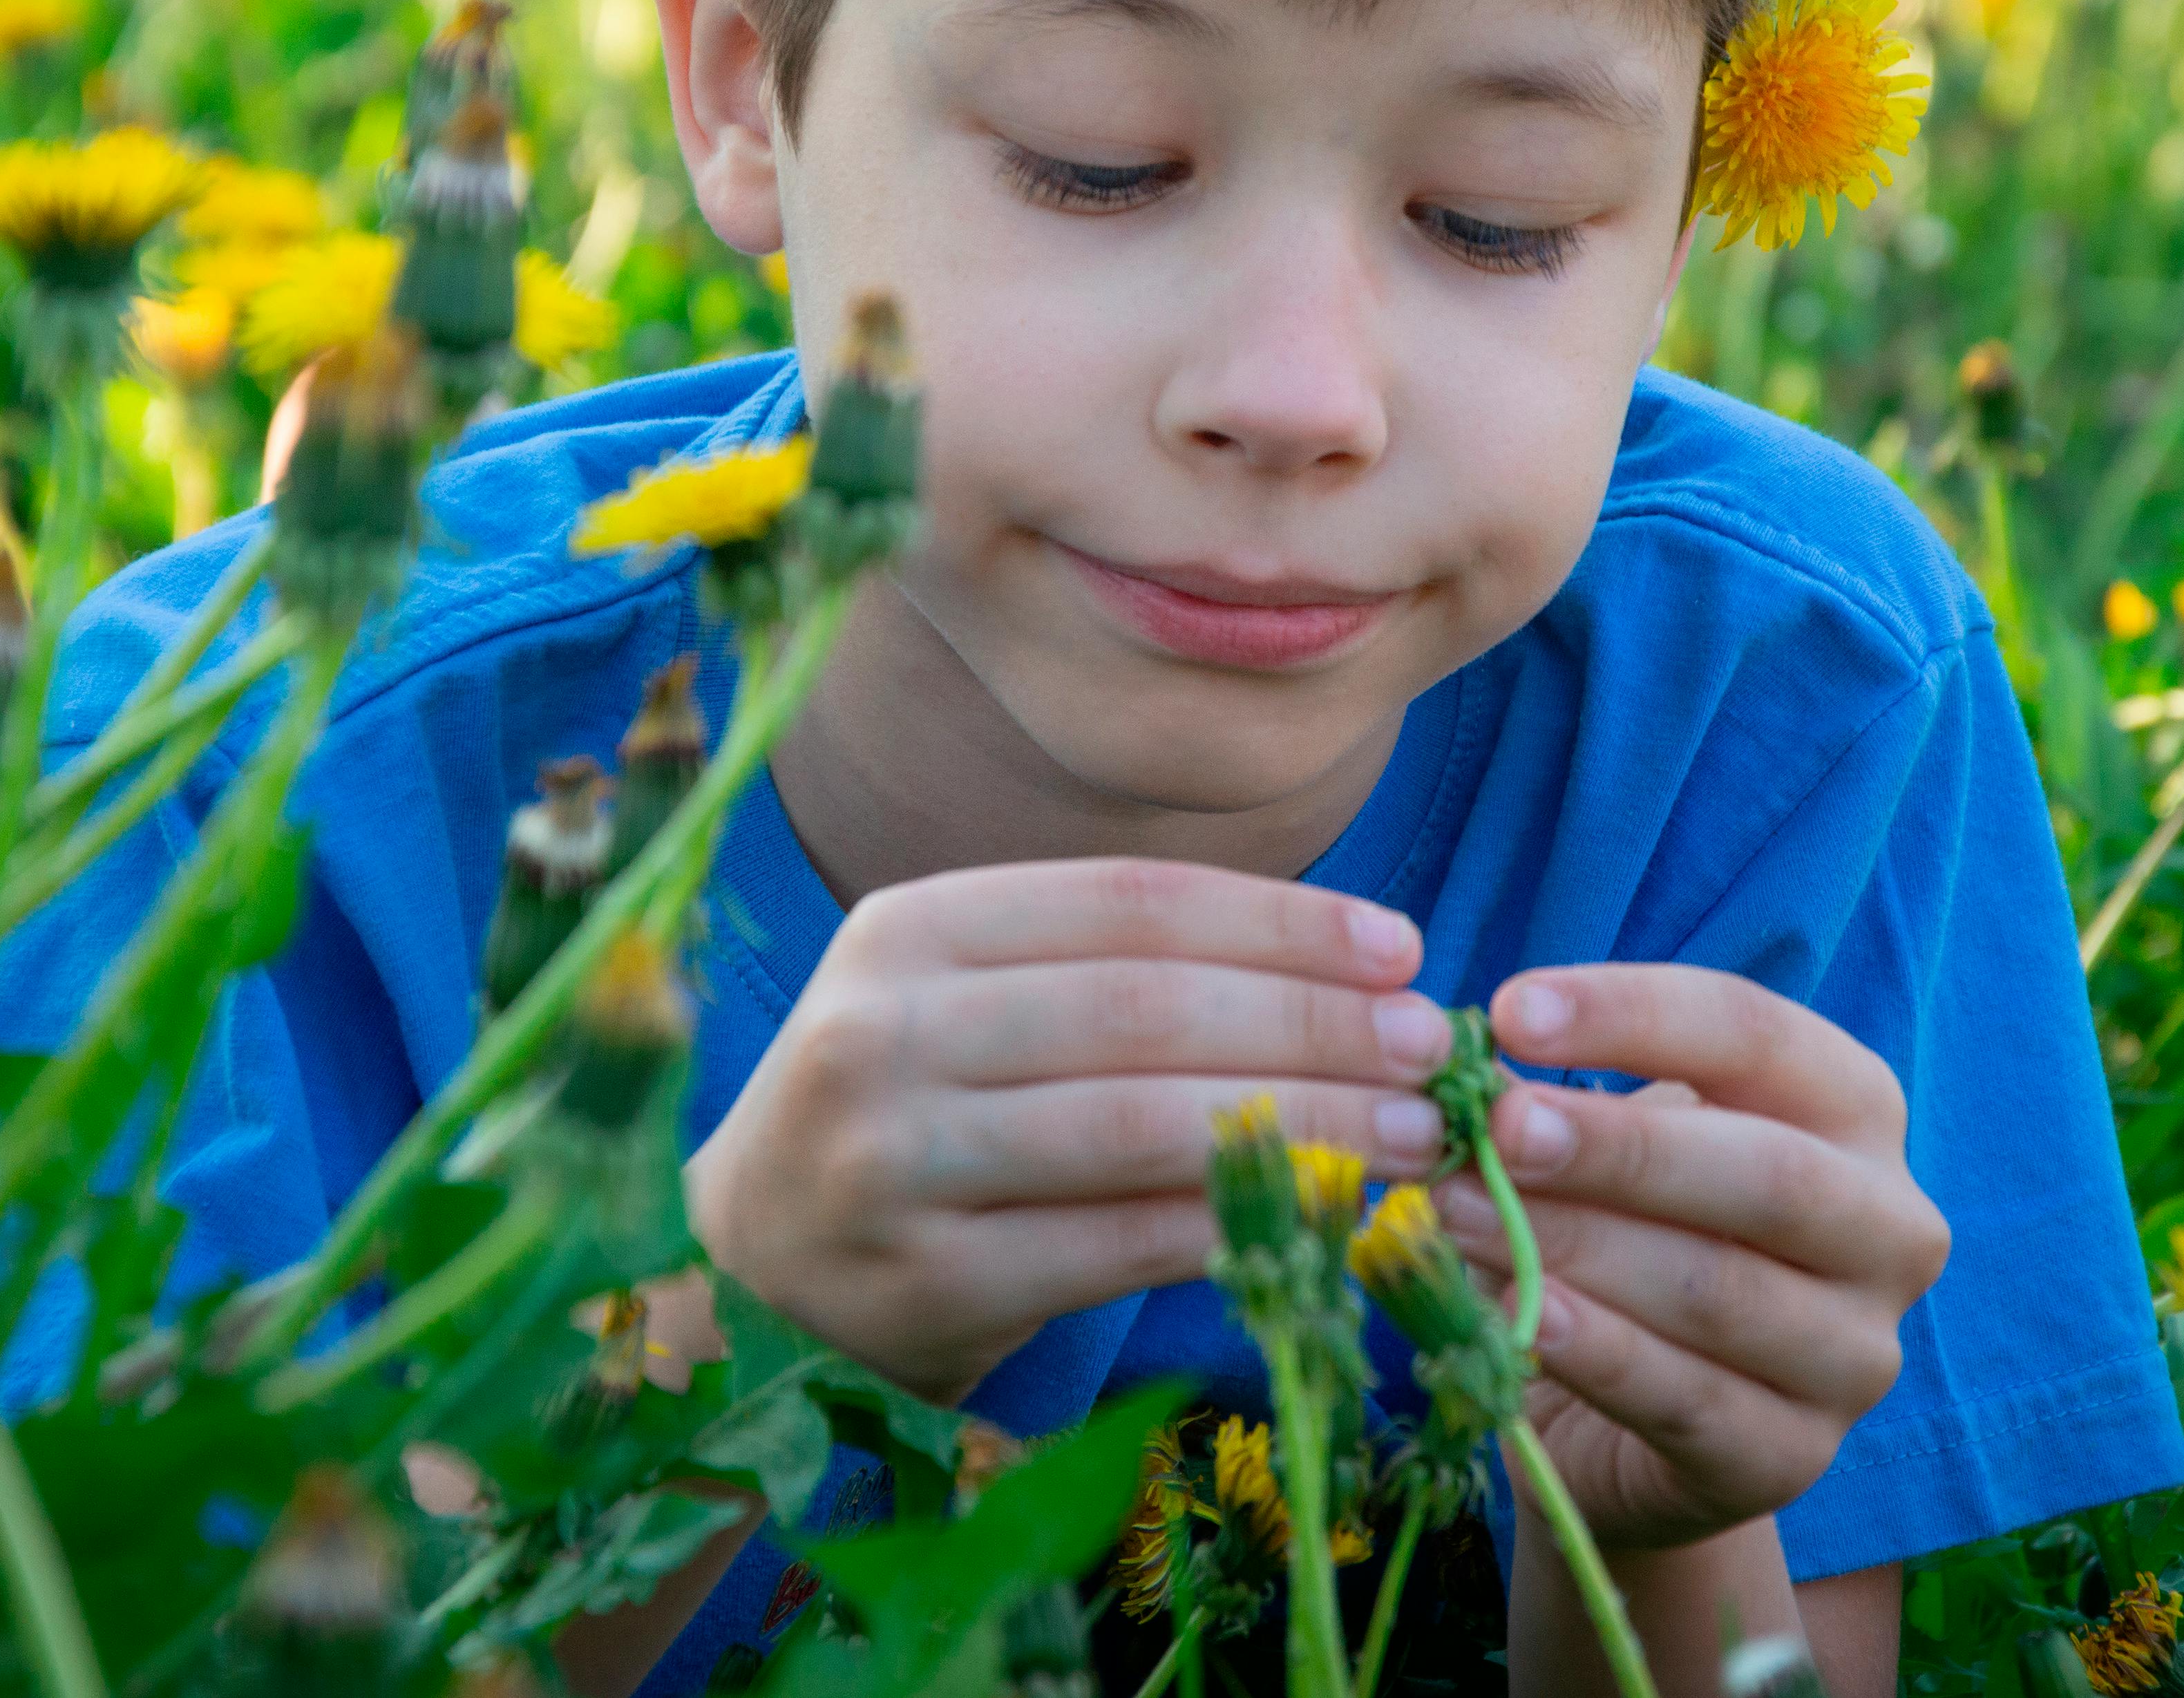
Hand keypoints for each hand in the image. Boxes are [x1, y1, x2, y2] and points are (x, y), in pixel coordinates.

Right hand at [683, 858, 1450, 1402]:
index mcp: (909, 927)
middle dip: (1311, 1022)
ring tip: (1408, 1131)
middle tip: (1430, 1046)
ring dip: (1299, 1123)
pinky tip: (1323, 1213)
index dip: (1282, 922)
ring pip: (1137, 1125)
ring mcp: (891, 1159)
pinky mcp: (920, 1281)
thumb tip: (1358, 967)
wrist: (753, 1265)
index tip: (1404, 949)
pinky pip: (1115, 1244)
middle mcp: (883, 1029)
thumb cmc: (914, 1112)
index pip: (1130, 903)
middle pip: (1143, 1007)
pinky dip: (1235, 1224)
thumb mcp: (977, 1002)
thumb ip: (1124, 971)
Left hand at [1438, 965, 1947, 1551]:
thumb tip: (1456, 1069)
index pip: (1756, 1036)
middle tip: (1496, 1128)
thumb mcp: (1610, 1148)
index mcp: (1855, 1111)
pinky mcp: (1793, 1459)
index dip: (1632, 1015)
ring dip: (1580, 1247)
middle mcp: (1889, 1229)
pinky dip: (1599, 1352)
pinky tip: (1522, 1315)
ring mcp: (1854, 1355)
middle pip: (1768, 1173)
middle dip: (1620, 1148)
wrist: (1634, 1418)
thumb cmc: (1626, 1229)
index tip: (1509, 1012)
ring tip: (1464, 1212)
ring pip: (1723, 1293)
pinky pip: (1692, 1400)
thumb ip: (1555, 1105)